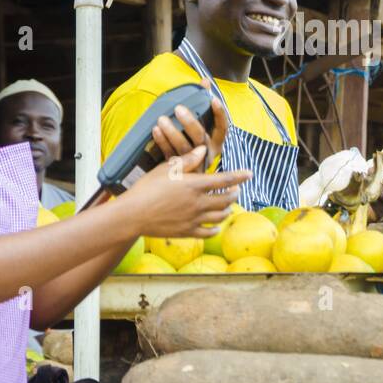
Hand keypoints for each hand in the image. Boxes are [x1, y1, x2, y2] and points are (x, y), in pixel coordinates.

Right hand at [122, 145, 249, 237]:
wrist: (133, 215)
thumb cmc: (147, 188)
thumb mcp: (166, 169)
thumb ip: (187, 160)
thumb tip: (203, 150)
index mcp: (194, 185)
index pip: (225, 179)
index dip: (240, 176)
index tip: (250, 173)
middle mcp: (198, 203)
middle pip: (227, 199)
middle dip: (234, 193)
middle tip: (236, 189)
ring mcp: (194, 219)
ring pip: (220, 216)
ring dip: (227, 210)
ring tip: (228, 206)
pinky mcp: (187, 232)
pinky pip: (208, 232)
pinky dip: (215, 228)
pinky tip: (216, 226)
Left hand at [151, 82, 227, 170]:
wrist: (183, 175)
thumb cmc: (194, 141)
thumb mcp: (202, 125)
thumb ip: (203, 103)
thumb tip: (205, 81)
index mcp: (216, 143)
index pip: (222, 128)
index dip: (219, 114)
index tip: (213, 99)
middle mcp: (207, 153)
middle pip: (201, 137)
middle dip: (190, 122)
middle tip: (178, 108)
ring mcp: (192, 163)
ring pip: (184, 148)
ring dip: (172, 132)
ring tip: (161, 119)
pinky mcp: (178, 170)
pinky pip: (169, 155)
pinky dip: (162, 142)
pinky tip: (155, 130)